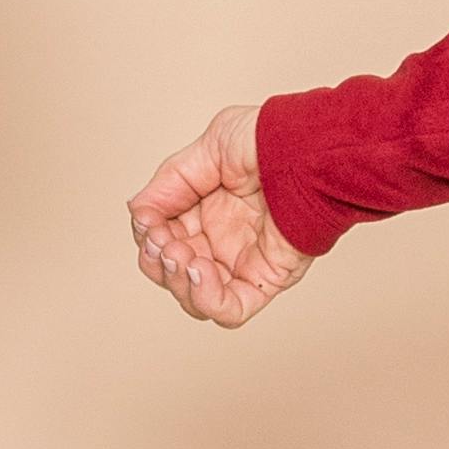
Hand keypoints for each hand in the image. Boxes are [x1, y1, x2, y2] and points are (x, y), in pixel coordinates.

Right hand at [129, 105, 312, 330]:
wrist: (311, 147)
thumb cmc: (271, 139)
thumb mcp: (208, 150)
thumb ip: (169, 184)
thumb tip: (137, 212)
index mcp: (206, 211)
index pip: (162, 240)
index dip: (147, 237)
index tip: (147, 222)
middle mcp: (222, 240)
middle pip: (173, 274)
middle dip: (158, 261)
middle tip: (162, 241)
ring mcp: (243, 262)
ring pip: (196, 298)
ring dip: (178, 281)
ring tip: (180, 253)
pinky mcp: (266, 279)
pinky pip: (231, 310)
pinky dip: (206, 300)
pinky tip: (199, 270)